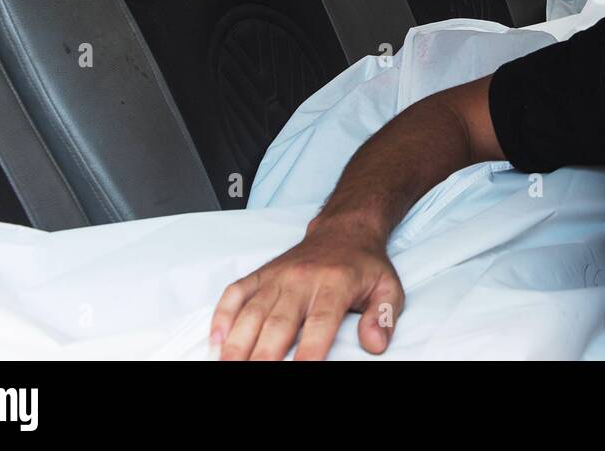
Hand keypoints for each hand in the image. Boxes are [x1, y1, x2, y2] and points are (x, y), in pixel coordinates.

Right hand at [210, 216, 404, 360]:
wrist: (344, 230)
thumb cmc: (364, 265)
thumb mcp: (388, 287)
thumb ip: (384, 316)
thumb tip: (375, 344)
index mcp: (336, 283)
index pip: (320, 322)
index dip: (310, 351)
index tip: (301, 370)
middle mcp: (302, 279)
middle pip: (279, 322)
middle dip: (265, 355)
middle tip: (253, 374)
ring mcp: (277, 277)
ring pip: (252, 312)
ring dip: (238, 343)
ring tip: (228, 365)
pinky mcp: (261, 274)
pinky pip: (235, 293)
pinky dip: (222, 316)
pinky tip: (216, 342)